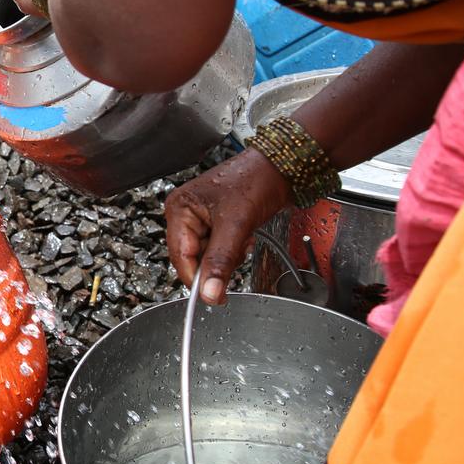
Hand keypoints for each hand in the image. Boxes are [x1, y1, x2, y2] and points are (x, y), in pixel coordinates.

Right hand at [165, 150, 291, 304]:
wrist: (283, 167)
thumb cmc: (256, 181)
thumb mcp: (236, 225)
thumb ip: (220, 262)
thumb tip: (209, 294)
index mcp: (179, 208)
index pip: (180, 255)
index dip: (196, 278)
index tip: (213, 296)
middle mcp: (185, 213)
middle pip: (192, 257)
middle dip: (217, 261)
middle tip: (238, 252)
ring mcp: (200, 218)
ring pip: (208, 255)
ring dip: (228, 255)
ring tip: (243, 237)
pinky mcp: (216, 222)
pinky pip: (219, 248)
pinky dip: (234, 249)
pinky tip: (245, 236)